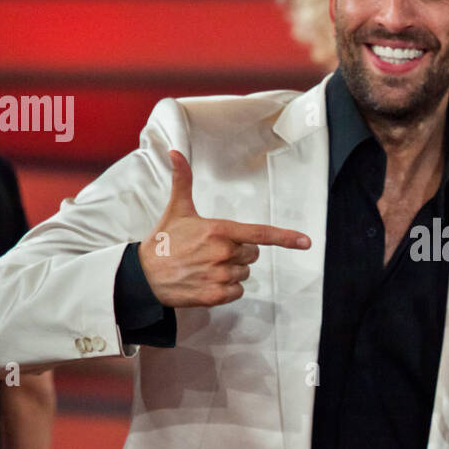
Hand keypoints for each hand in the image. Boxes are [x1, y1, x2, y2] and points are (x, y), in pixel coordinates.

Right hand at [138, 150, 310, 307]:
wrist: (143, 276)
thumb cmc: (163, 241)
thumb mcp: (176, 209)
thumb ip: (182, 181)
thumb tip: (175, 152)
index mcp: (219, 230)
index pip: (260, 234)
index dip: (285, 237)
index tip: (305, 241)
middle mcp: (223, 253)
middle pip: (252, 254)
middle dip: (239, 252)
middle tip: (213, 251)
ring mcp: (219, 276)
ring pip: (245, 274)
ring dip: (232, 271)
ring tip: (206, 266)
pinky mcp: (215, 296)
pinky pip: (237, 292)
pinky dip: (227, 289)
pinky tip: (207, 281)